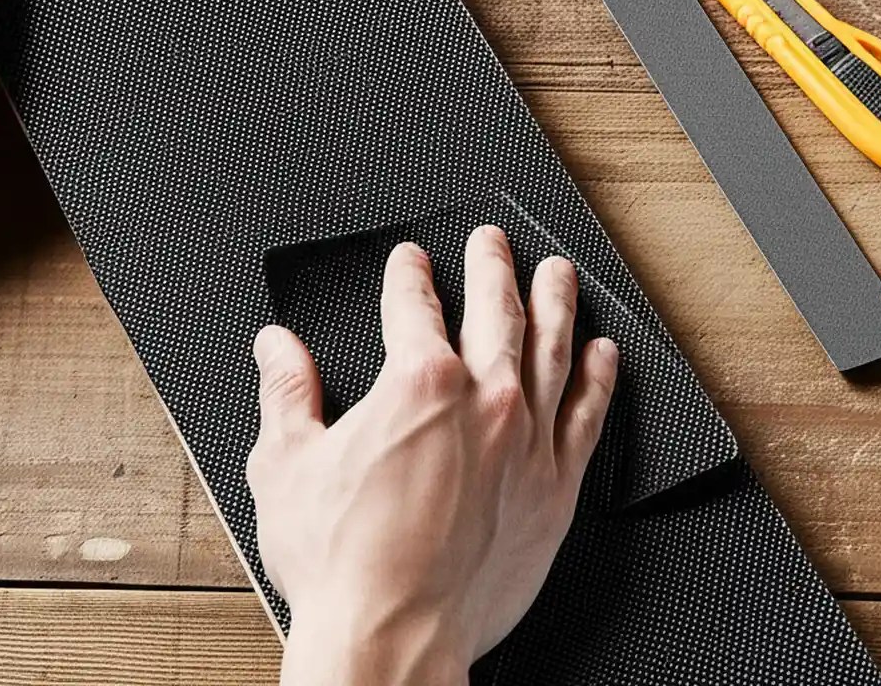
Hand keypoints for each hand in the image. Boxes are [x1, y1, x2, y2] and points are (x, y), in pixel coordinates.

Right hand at [248, 226, 619, 684]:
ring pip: (551, 350)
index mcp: (417, 384)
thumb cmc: (344, 563)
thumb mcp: (288, 464)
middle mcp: (483, 401)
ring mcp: (526, 443)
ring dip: (555, 303)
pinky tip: (603, 356)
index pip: (414, 307)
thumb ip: (286, 393)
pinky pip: (589, 416)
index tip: (412, 263)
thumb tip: (277, 349)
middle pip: (495, 310)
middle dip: (492, 267)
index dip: (409, 277)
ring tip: (559, 275)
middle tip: (493, 242)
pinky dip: (598, 379)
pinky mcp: (555, 488)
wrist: (392, 637)